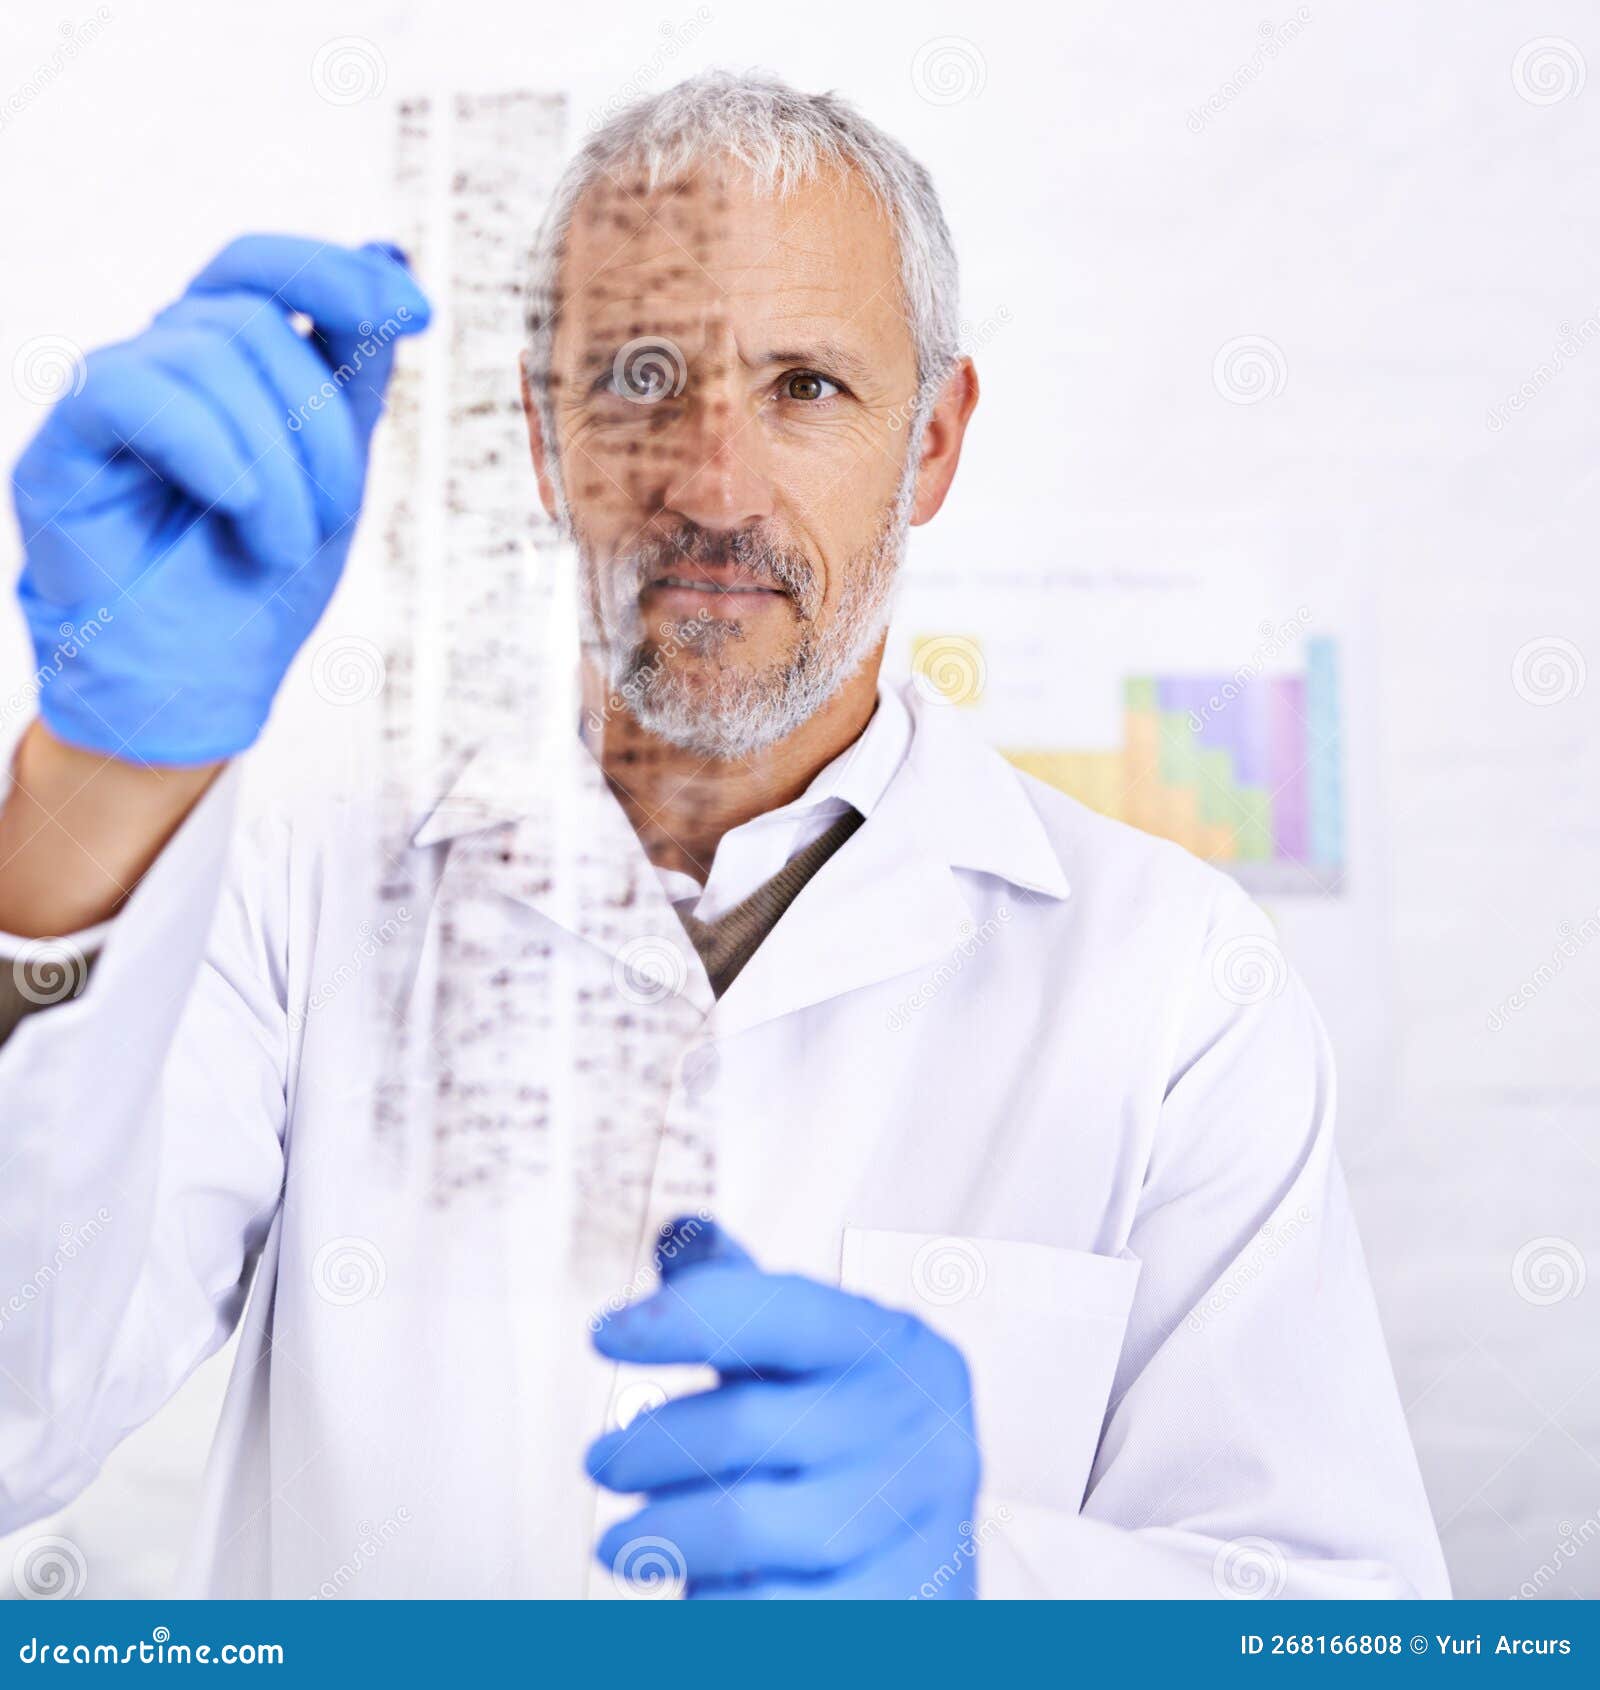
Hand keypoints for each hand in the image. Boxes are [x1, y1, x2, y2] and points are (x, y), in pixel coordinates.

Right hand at [11, 233, 430, 764]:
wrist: (199, 680)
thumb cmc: (258, 583)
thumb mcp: (334, 466)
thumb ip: (354, 369)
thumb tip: (392, 255)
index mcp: (226, 363)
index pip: (265, 268)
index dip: (338, 274)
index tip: (418, 315)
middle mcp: (164, 363)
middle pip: (253, 322)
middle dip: (319, 426)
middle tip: (332, 516)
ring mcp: (113, 396)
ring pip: (208, 358)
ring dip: (276, 468)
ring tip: (278, 544)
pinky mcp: (65, 443)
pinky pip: (134, 392)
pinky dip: (205, 446)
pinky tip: (234, 500)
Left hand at [587, 1219, 981, 1598]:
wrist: (930, 1577)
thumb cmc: (840, 1449)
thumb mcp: (806, 1367)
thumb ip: (744, 1298)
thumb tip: (677, 1229)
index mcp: (896, 1346)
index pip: (782, 1312)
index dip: (685, 1317)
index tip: (603, 1333)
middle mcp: (922, 1426)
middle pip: (746, 1425)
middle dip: (650, 1446)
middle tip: (600, 1462)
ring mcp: (920, 1527)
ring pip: (748, 1526)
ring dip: (664, 1532)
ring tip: (619, 1542)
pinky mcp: (901, 1615)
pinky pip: (769, 1614)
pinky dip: (711, 1605)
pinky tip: (687, 1595)